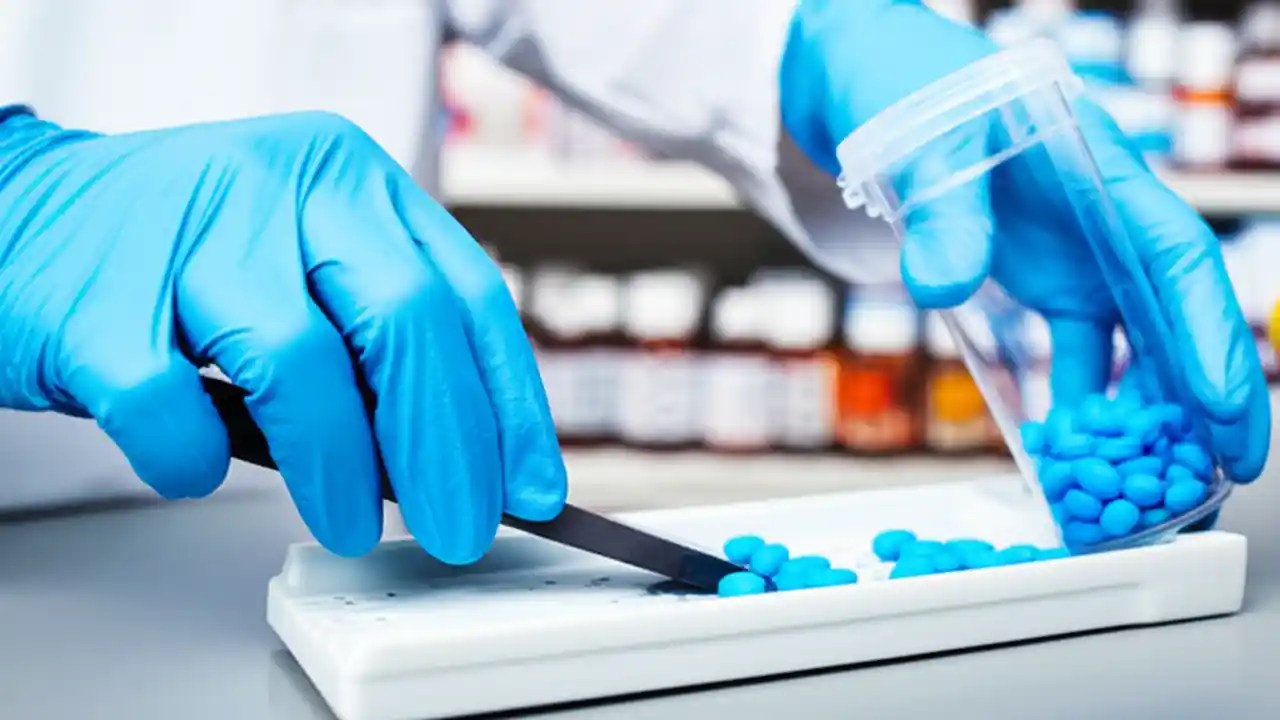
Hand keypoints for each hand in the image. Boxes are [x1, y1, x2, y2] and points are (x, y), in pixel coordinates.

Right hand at [0, 110, 566, 560]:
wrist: (19, 210)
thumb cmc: (179, 250)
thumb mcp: (302, 254)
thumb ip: (374, 331)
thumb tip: (458, 451)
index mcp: (349, 177)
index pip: (467, 295)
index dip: (510, 404)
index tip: (528, 484)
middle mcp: (281, 186)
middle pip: (403, 324)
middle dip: (446, 448)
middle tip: (459, 526)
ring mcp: (186, 235)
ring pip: (299, 365)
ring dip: (339, 468)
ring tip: (350, 520)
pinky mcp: (97, 299)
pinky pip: (170, 406)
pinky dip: (193, 461)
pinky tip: (199, 466)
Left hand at [780, 0, 1268, 481]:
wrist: (872, 91)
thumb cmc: (908, 95)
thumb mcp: (924, 144)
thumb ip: (942, 211)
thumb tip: (942, 284)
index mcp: (1099, 176)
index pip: (1173, 257)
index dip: (1206, 333)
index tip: (1221, 406)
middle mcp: (1103, 225)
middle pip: (1174, 312)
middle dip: (1207, 393)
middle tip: (1228, 470)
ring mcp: (1076, 257)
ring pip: (1132, 342)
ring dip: (1146, 412)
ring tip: (1154, 486)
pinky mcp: (1041, 283)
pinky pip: (1072, 353)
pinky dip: (1077, 403)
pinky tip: (1070, 453)